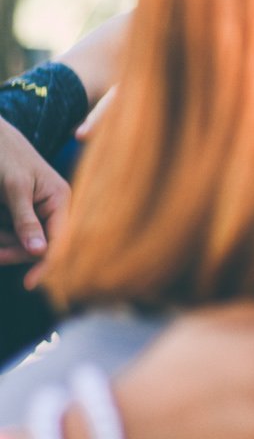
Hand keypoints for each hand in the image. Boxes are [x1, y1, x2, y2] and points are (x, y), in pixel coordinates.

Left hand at [0, 119, 67, 266]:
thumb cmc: (6, 154)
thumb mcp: (16, 187)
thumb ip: (26, 220)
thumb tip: (40, 252)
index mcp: (61, 199)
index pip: (61, 239)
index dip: (49, 263)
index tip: (31, 284)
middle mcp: (54, 207)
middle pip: (42, 244)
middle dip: (18, 253)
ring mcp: (37, 210)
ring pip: (25, 241)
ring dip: (6, 245)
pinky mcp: (21, 211)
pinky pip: (14, 232)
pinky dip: (2, 236)